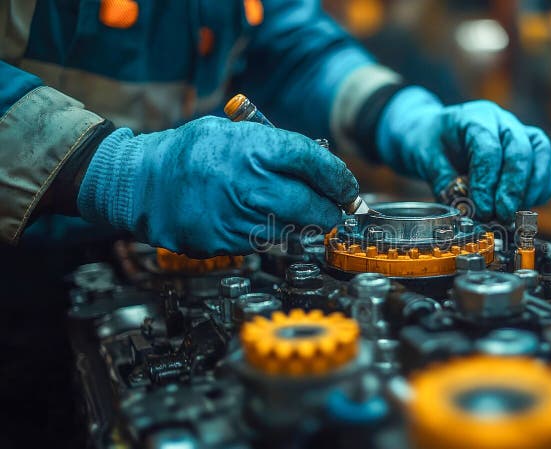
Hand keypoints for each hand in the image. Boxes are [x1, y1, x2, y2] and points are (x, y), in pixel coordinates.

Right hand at [78, 116, 357, 256]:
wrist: (138, 184)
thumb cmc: (188, 153)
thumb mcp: (232, 131)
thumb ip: (273, 146)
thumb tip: (315, 161)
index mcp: (254, 148)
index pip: (315, 163)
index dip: (340, 178)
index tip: (348, 188)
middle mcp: (250, 184)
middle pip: (312, 205)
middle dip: (331, 211)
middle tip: (337, 211)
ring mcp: (238, 217)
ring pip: (293, 230)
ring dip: (305, 227)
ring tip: (304, 217)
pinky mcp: (227, 242)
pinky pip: (266, 243)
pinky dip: (275, 236)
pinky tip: (268, 224)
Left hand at [376, 87, 550, 221]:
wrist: (434, 135)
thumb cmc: (430, 145)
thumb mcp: (427, 163)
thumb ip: (447, 187)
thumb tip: (468, 215)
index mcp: (474, 118)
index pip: (488, 148)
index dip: (487, 182)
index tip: (482, 209)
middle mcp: (502, 122)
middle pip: (519, 149)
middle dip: (512, 188)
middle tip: (502, 215)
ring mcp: (519, 133)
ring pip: (540, 153)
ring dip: (531, 188)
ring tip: (514, 213)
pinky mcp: (530, 151)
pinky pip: (546, 167)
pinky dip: (541, 189)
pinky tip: (524, 207)